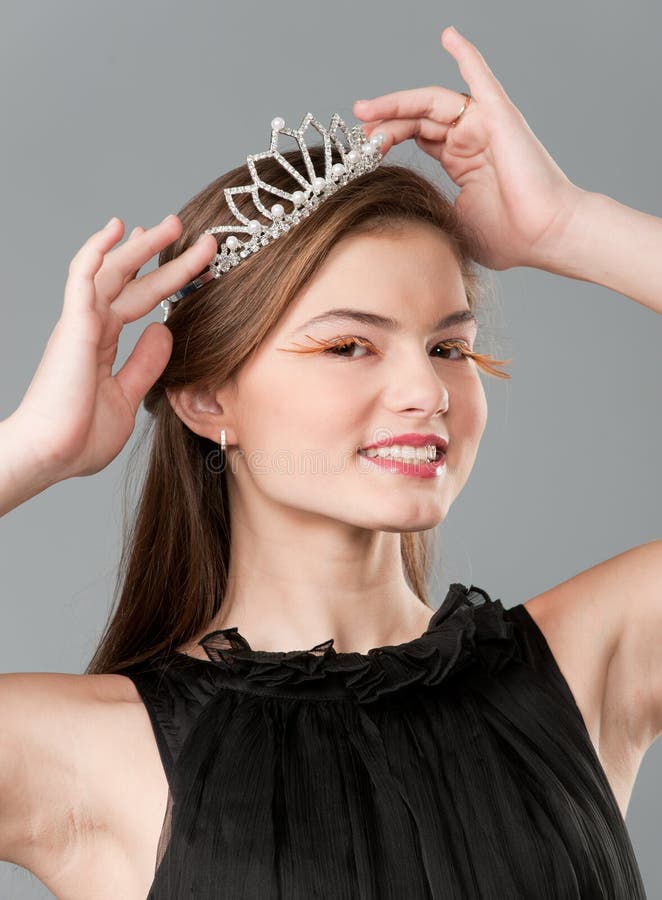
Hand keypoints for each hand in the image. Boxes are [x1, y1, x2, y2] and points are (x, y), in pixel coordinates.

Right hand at [12, 216, 216, 479]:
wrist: (52, 455)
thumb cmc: (81, 437)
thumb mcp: (127, 397)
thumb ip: (145, 364)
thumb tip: (164, 330)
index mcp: (102, 345)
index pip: (138, 302)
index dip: (164, 282)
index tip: (189, 265)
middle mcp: (91, 328)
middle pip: (131, 280)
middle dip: (160, 255)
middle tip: (190, 232)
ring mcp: (80, 324)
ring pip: (113, 270)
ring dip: (142, 246)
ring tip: (173, 224)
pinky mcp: (73, 325)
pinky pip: (84, 276)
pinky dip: (98, 249)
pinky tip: (117, 227)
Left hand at [353, 26, 585, 270]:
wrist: (545, 236)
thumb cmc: (510, 237)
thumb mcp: (454, 222)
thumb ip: (431, 206)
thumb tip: (397, 207)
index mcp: (462, 162)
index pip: (418, 137)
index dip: (388, 139)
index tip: (361, 151)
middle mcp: (471, 138)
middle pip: (418, 118)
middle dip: (385, 120)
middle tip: (357, 122)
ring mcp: (484, 125)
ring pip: (433, 102)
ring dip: (399, 102)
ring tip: (367, 109)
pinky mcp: (500, 116)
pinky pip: (482, 78)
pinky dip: (467, 56)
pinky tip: (448, 36)